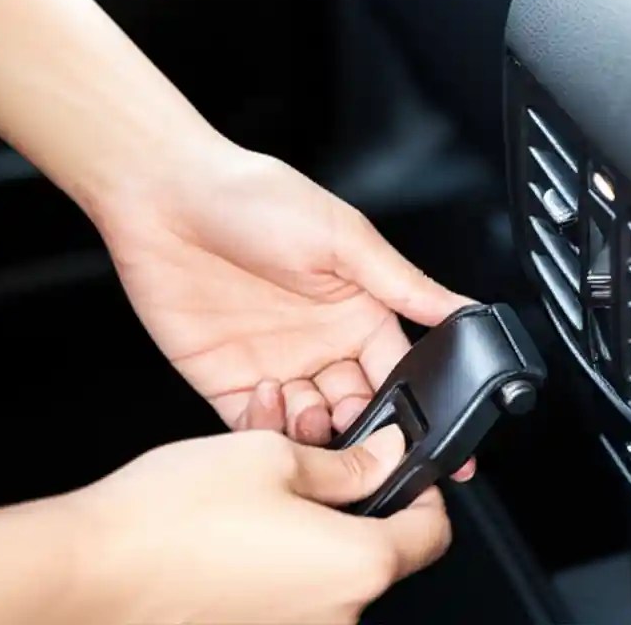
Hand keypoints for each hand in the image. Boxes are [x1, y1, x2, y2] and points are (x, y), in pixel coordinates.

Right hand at [72, 429, 448, 624]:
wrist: (88, 572)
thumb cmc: (175, 518)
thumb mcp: (277, 458)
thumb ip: (349, 462)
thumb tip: (387, 455)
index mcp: (360, 565)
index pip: (432, 533)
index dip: (425, 493)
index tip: (405, 470)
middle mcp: (336, 613)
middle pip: (374, 548)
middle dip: (349, 498)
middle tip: (311, 458)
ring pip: (323, 564)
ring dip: (305, 519)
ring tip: (258, 478)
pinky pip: (285, 588)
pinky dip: (275, 552)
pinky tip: (237, 518)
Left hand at [95, 141, 474, 471]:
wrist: (164, 196)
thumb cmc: (256, 198)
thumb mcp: (346, 239)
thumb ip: (405, 285)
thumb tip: (466, 310)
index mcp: (360, 311)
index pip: (404, 373)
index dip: (418, 407)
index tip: (427, 434)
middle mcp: (323, 344)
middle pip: (362, 411)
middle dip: (367, 430)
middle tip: (361, 423)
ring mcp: (277, 365)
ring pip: (313, 430)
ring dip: (320, 433)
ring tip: (313, 409)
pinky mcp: (228, 382)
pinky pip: (257, 427)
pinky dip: (269, 430)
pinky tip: (271, 397)